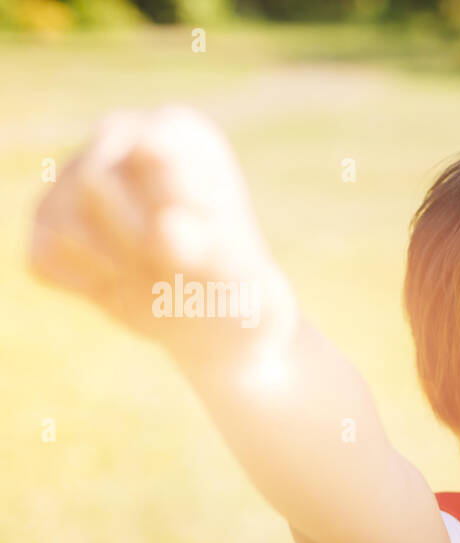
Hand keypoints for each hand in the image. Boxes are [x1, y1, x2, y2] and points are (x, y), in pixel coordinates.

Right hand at [29, 105, 294, 359]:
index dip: (169, 201)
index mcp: (178, 131)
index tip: (205, 228)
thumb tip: (168, 228)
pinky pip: (45, 256)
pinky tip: (118, 282)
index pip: (149, 149)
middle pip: (92, 181)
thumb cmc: (228, 275)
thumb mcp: (233, 263)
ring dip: (113, 264)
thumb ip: (207, 243)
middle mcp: (119, 139)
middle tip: (174, 262)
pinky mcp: (47, 223)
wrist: (210, 311)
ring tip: (151, 273)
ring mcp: (74, 178)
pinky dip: (86, 284)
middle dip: (134, 236)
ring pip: (61, 220)